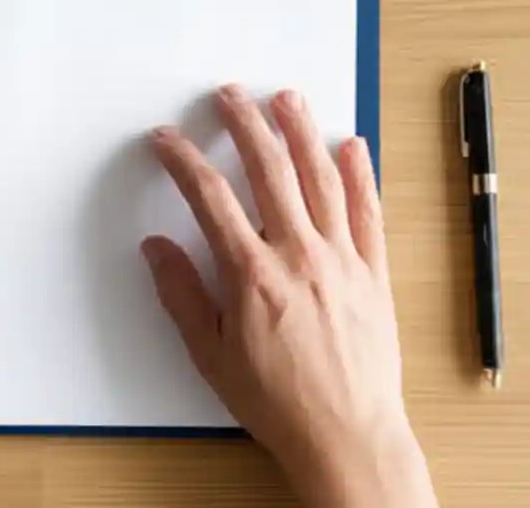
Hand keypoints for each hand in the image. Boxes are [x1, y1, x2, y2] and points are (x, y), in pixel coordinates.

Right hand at [144, 85, 436, 507]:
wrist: (346, 434)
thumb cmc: (277, 402)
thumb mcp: (211, 356)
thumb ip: (182, 295)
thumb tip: (156, 247)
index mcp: (252, 275)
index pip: (210, 198)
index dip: (183, 160)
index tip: (166, 140)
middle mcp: (299, 255)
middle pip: (268, 171)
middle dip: (244, 125)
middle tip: (228, 95)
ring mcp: (342, 259)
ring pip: (321, 178)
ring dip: (302, 132)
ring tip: (287, 97)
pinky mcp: (374, 272)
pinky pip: (368, 212)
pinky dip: (361, 175)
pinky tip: (352, 146)